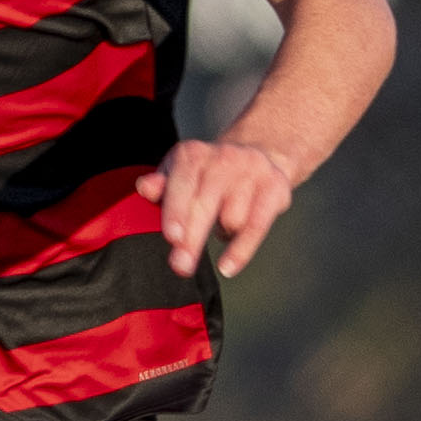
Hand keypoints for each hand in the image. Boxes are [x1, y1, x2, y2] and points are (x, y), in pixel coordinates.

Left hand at [138, 137, 301, 277]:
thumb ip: (161, 186)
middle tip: (181, 265)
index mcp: (193, 154)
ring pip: (232, 217)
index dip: (177, 211)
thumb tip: (145, 187)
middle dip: (192, 238)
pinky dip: (241, 250)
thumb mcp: (180, 175)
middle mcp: (223, 157)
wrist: (261, 153)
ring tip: (221, 224)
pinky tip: (228, 266)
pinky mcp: (275, 188)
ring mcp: (252, 171)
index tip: (172, 237)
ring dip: (221, 232)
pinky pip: (257, 227)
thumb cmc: (209, 174)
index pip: (182, 183)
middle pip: (206, 203)